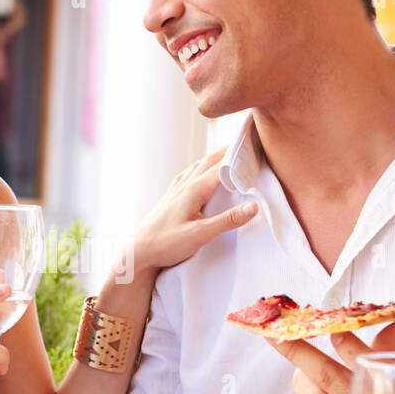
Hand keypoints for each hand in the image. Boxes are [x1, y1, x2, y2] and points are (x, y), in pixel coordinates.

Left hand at [120, 148, 257, 280]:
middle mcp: (184, 184)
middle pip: (210, 160)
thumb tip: (254, 206)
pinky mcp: (170, 197)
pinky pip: (188, 174)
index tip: (256, 145)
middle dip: (228, 150)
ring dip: (215, 157)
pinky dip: (200, 167)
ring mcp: (176, 189)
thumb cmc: (166, 243)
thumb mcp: (201, 234)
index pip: (222, 165)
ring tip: (229, 152)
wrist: (138, 252)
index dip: (239, 155)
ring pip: (198, 165)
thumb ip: (227, 220)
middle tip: (246, 141)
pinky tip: (200, 170)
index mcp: (194, 189)